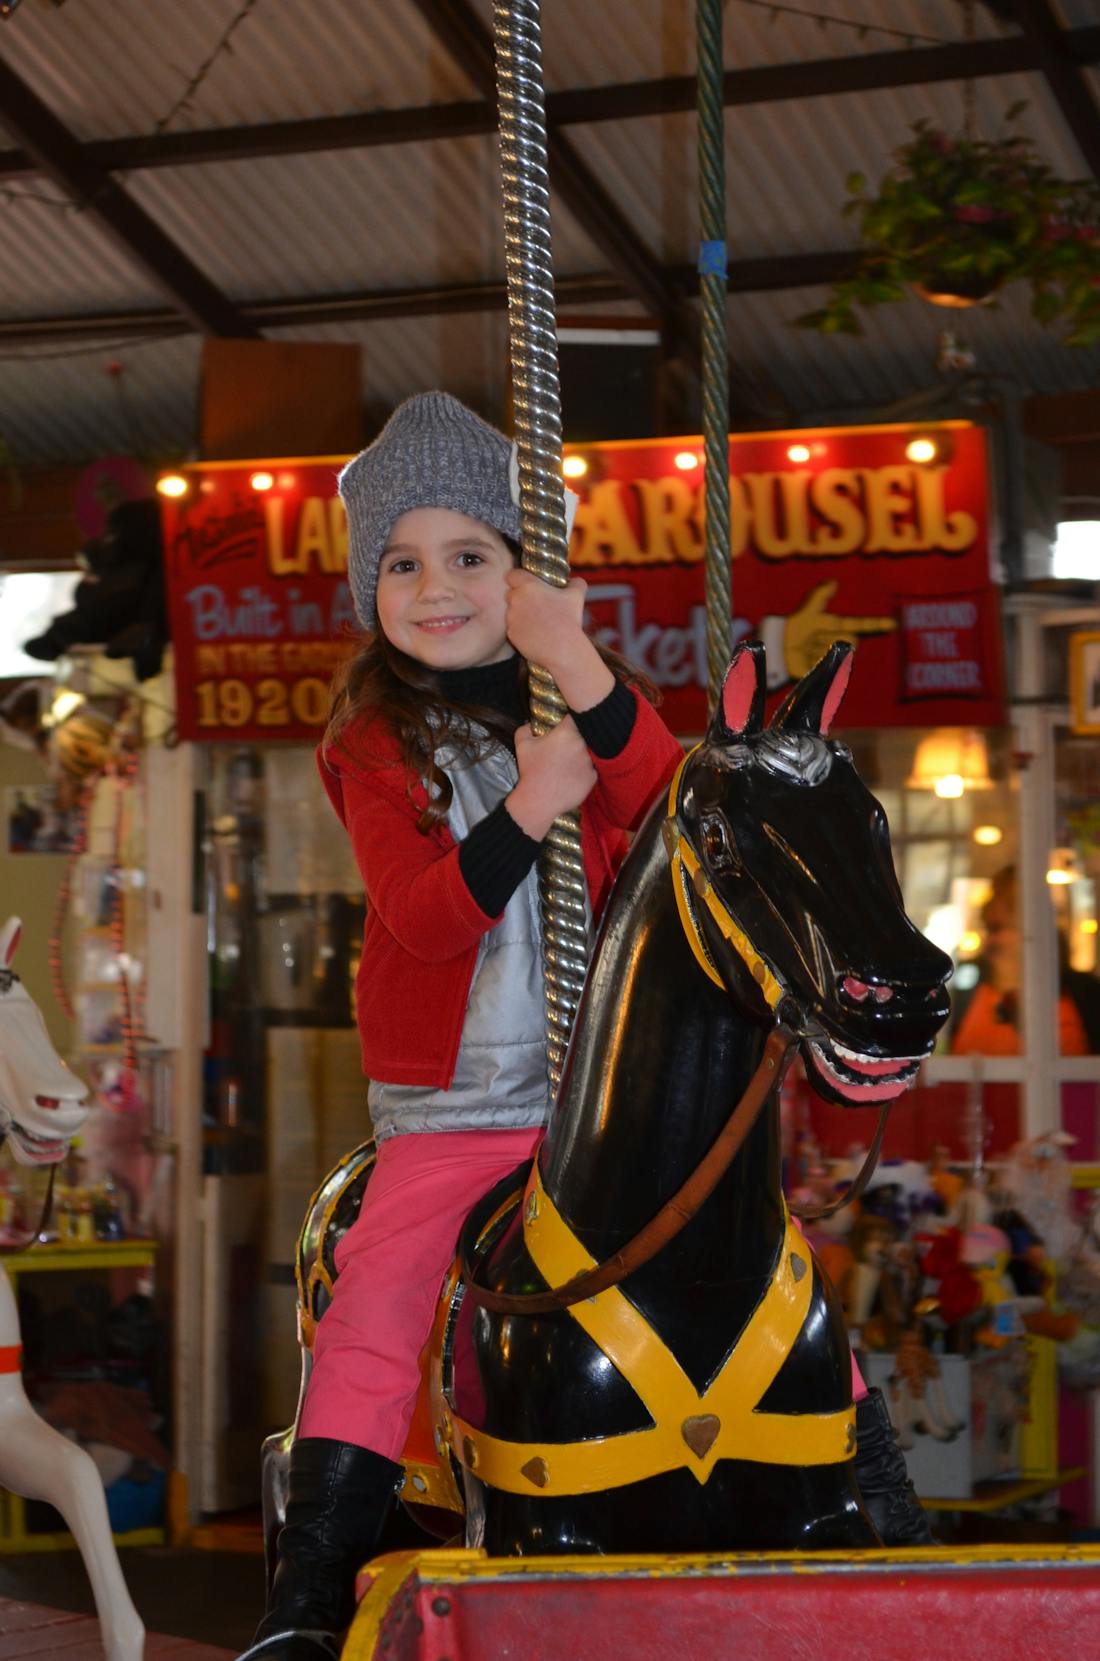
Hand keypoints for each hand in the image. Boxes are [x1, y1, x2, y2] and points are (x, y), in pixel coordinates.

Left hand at [505, 569, 587, 675]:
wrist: (562, 648)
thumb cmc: (569, 620)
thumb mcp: (577, 596)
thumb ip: (576, 583)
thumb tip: (575, 581)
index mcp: (528, 586)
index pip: (512, 575)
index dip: (519, 578)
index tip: (527, 584)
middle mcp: (516, 600)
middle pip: (511, 594)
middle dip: (520, 597)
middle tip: (536, 605)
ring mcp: (511, 618)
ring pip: (511, 612)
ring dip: (520, 614)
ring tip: (538, 622)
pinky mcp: (511, 634)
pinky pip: (513, 628)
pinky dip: (521, 630)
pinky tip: (536, 634)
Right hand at [506, 717, 596, 839]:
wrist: (538, 801)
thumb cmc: (530, 771)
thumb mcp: (522, 745)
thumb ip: (525, 729)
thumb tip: (529, 723)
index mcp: (566, 733)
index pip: (576, 717)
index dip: (572, 719)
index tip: (568, 724)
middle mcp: (581, 745)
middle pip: (586, 734)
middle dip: (578, 738)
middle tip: (567, 746)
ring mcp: (589, 762)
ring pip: (590, 752)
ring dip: (582, 754)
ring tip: (569, 762)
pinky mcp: (593, 777)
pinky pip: (592, 769)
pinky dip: (584, 770)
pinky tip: (572, 775)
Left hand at [782, 581, 895, 679]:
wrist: (779, 648)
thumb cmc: (793, 627)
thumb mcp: (808, 610)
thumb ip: (820, 595)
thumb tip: (833, 582)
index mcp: (836, 626)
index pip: (859, 624)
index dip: (876, 624)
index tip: (893, 624)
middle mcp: (836, 641)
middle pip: (851, 639)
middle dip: (837, 637)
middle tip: (815, 637)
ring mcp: (832, 656)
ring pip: (839, 652)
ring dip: (824, 648)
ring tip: (808, 648)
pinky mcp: (825, 671)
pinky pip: (830, 666)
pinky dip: (817, 662)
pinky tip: (807, 659)